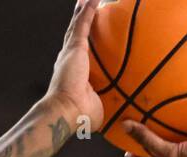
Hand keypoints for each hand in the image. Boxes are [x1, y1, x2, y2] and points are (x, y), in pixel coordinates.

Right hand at [45, 0, 104, 130]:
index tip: (84, 35)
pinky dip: (88, 9)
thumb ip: (106, 101)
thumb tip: (119, 108)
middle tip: (82, 6)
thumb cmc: (79, 116)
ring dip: (83, 10)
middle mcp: (69, 59)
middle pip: (75, 33)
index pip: (78, 53)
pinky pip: (83, 22)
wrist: (66, 111)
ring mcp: (70, 52)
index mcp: (72, 73)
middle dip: (78, 19)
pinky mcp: (75, 47)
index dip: (80, 41)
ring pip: (78, 25)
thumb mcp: (97, 106)